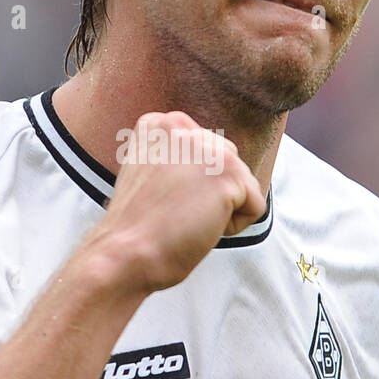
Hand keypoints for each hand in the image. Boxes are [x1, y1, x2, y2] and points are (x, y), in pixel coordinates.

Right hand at [93, 111, 266, 293]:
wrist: (123, 254)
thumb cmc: (135, 229)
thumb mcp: (150, 174)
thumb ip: (177, 158)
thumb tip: (208, 168)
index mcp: (159, 123)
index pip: (205, 151)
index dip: (190, 186)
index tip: (160, 199)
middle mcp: (182, 125)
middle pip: (228, 162)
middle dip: (211, 194)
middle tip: (173, 211)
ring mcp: (207, 146)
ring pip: (243, 183)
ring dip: (222, 210)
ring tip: (184, 218)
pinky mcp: (228, 172)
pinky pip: (255, 206)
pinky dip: (234, 227)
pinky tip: (199, 227)